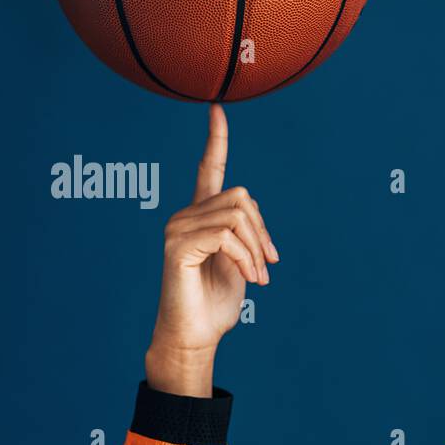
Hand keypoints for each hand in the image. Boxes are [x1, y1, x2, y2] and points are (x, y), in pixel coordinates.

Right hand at [145, 103, 279, 395]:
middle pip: (240, 197)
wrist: (197, 335)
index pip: (207, 169)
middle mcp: (184, 215)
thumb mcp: (241, 262)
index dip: (215, 139)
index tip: (218, 109)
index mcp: (201, 216)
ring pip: (236, 215)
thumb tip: (253, 218)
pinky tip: (249, 278)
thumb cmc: (216, 303)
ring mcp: (177, 228)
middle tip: (267, 266)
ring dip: (256, 249)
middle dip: (262, 231)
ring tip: (258, 276)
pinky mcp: (177, 246)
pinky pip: (226, 235)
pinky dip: (245, 257)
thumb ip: (245, 234)